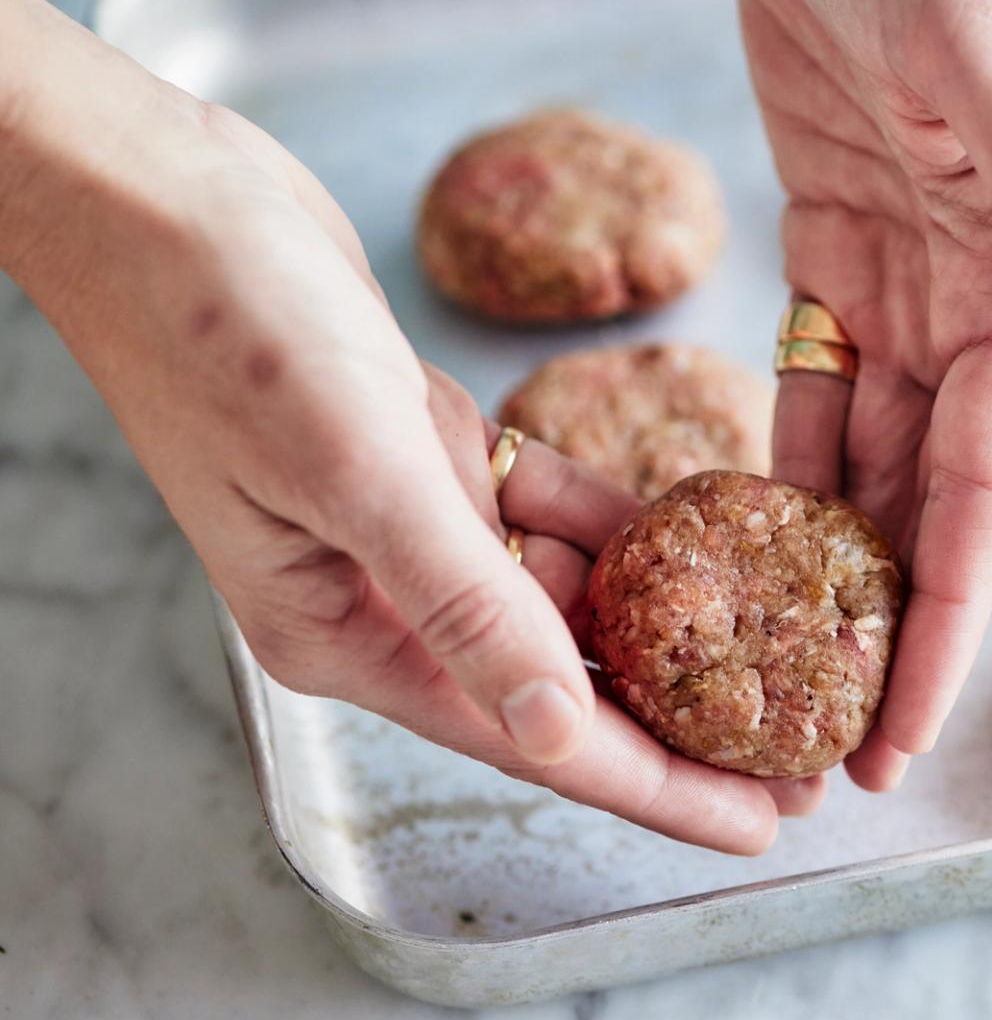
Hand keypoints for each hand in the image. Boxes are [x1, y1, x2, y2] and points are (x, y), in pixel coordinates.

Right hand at [0, 0, 816, 851]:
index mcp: (350, 633)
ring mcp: (408, 530)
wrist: (163, 196)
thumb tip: (560, 729)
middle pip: (564, 684)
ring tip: (777, 659)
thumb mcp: (358, 467)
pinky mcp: (429, 459)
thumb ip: (461, 602)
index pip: (533, 736)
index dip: (655, 785)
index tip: (758, 824)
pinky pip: (546, 513)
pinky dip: (614, 524)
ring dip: (665, 624)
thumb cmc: (229, 325)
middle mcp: (384, 599)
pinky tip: (701, 538)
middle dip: (679, 722)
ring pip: (563, 597)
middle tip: (798, 755)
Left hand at [738, 0, 991, 788]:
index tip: (895, 741)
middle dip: (878, 631)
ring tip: (773, 677)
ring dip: (827, 567)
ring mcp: (901, 277)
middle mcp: (972, 303)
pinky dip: (782, 463)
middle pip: (926, 507)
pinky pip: (810, 383)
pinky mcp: (831, 241)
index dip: (939, 625)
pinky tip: (739, 538)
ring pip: (868, 460)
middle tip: (815, 755)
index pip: (983, 495)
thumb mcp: (975, 48)